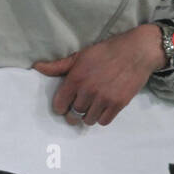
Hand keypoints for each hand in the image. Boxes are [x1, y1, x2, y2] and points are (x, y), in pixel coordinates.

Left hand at [33, 23, 165, 126]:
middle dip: (73, 113)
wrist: (136, 51)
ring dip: (87, 116)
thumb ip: (59, 65)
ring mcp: (104, 99)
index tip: (64, 105)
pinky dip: (101, 118)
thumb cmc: (106, 51)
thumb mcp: (81, 55)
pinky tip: (102, 109)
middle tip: (77, 108)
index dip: (61, 106)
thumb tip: (37, 67)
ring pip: (88, 120)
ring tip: (91, 107)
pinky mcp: (118, 104)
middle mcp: (88, 90)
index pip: (60, 105)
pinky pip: (103, 121)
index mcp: (76, 78)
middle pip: (73, 114)